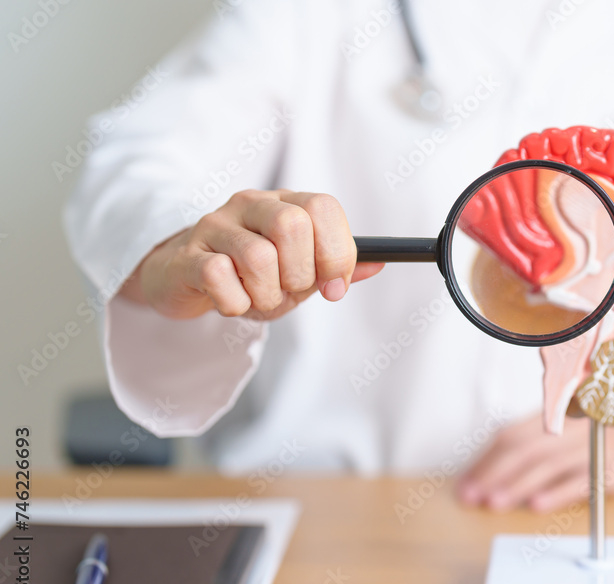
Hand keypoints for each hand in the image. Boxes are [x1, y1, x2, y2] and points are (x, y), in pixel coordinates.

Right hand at [120, 189, 383, 319]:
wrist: (186, 279)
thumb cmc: (250, 275)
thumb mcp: (300, 272)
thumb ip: (336, 268)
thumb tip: (379, 263)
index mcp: (286, 203)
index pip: (323, 207)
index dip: (337, 253)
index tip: (334, 287)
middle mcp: (250, 204)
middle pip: (292, 226)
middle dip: (301, 274)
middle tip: (289, 291)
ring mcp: (215, 226)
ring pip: (258, 256)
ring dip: (267, 294)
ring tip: (258, 299)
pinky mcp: (186, 254)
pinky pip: (218, 275)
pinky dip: (234, 302)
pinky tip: (231, 302)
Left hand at [456, 414, 613, 512]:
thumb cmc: (598, 452)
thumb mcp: (564, 445)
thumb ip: (531, 454)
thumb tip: (488, 480)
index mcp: (556, 418)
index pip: (512, 435)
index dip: (487, 460)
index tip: (467, 484)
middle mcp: (572, 427)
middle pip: (526, 448)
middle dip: (495, 474)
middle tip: (473, 496)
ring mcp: (593, 446)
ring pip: (548, 465)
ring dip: (518, 485)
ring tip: (495, 503)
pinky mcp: (612, 468)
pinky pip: (580, 481)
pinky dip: (557, 493)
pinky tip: (536, 506)